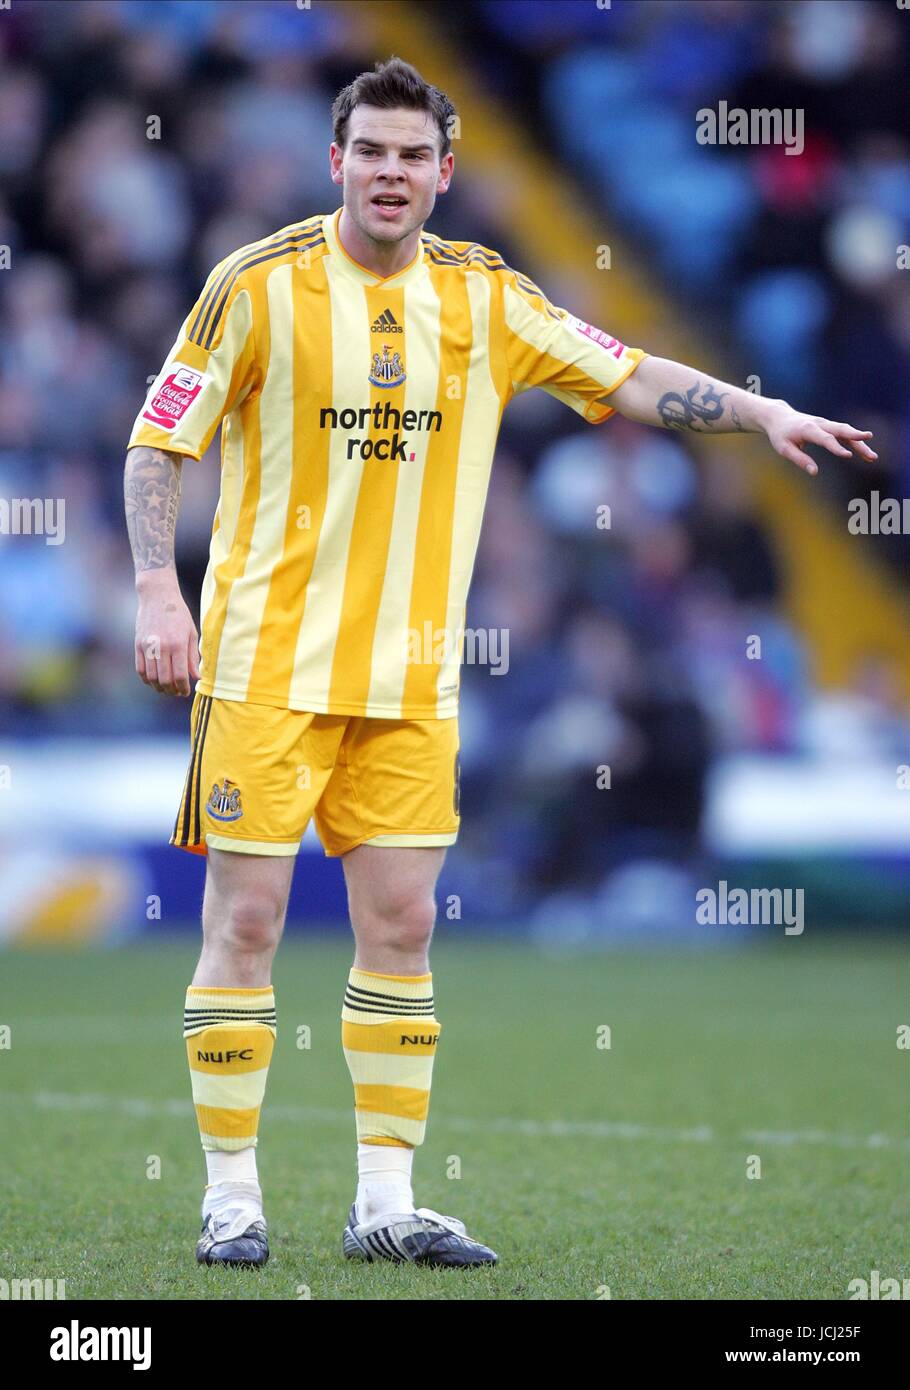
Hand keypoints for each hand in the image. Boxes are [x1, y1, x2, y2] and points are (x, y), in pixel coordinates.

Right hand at [134, 571, 199, 695]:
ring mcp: (147, 646)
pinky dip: (146, 679)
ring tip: (166, 688)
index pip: (180, 675)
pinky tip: (154, 680)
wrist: (157, 596)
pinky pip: (140, 669)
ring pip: (151, 677)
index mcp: (178, 644)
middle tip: (177, 692)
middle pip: (165, 679)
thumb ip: (193, 656)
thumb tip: (196, 677)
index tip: (186, 691)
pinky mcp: (137, 645)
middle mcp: (161, 647)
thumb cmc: (178, 614)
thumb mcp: (191, 633)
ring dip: (159, 687)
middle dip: (172, 690)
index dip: (183, 687)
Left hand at [764, 403, 877, 475]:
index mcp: (808, 429)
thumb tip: (814, 472)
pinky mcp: (829, 427)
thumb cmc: (781, 434)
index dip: (836, 448)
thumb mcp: (784, 449)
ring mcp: (826, 424)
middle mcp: (820, 424)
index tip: (848, 456)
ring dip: (860, 443)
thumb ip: (799, 460)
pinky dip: (855, 442)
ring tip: (872, 457)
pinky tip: (865, 454)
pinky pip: (845, 434)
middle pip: (841, 431)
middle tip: (869, 445)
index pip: (825, 439)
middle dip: (856, 438)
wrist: (780, 416)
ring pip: (846, 432)